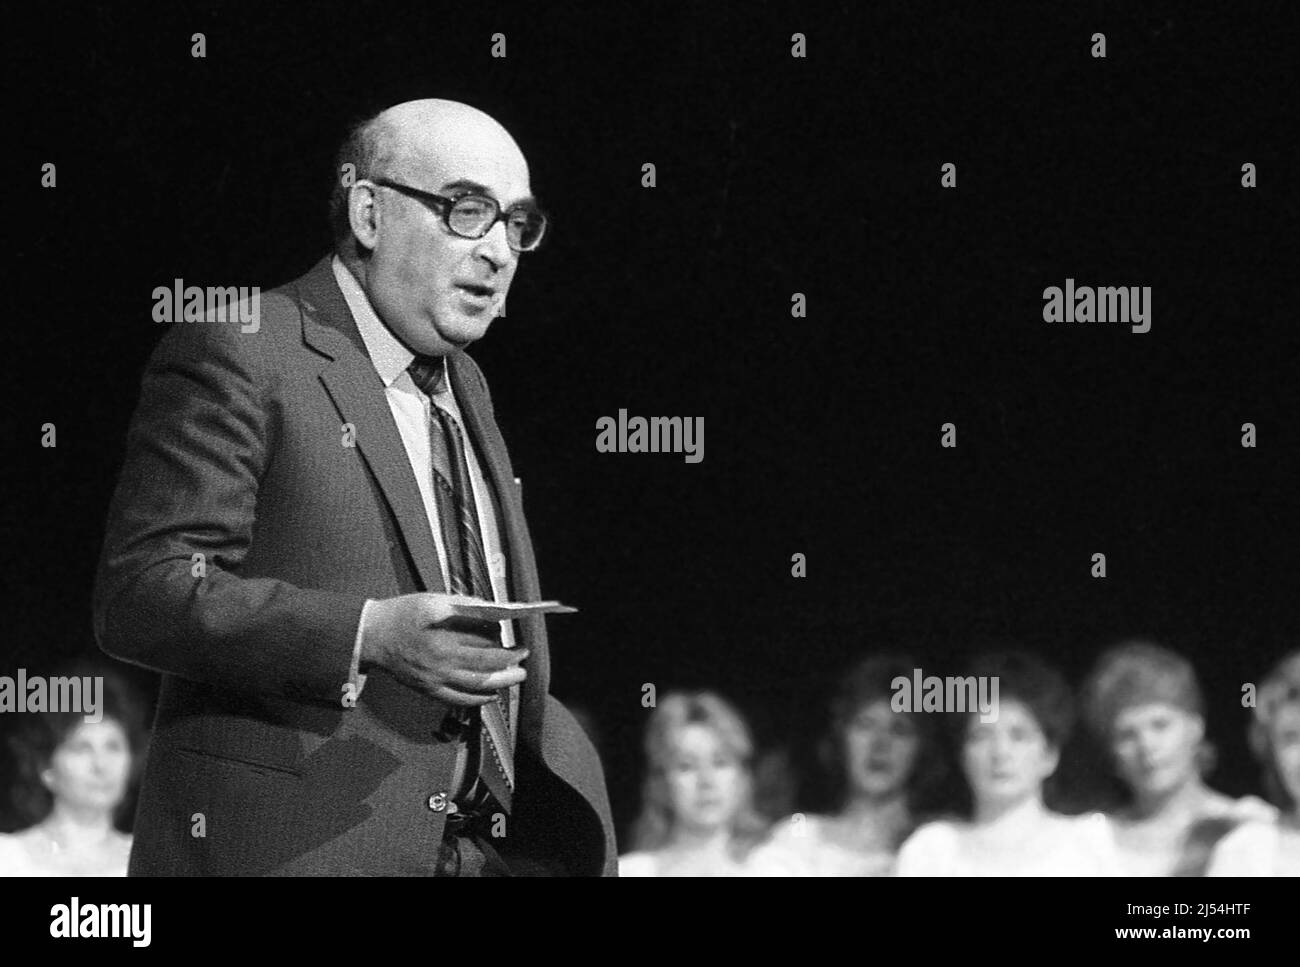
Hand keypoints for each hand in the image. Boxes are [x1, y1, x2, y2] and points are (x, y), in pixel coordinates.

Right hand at [360, 593, 527, 706]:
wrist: (371, 636)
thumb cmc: (403, 614)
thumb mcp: (432, 601)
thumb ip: (464, 607)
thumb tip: (493, 613)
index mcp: (442, 638)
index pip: (484, 645)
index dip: (505, 646)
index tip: (518, 642)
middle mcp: (440, 662)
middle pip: (484, 668)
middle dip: (510, 664)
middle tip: (524, 659)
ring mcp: (434, 679)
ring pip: (475, 686)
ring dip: (501, 683)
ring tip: (516, 677)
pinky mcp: (428, 690)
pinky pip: (458, 700)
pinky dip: (478, 699)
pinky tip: (490, 694)